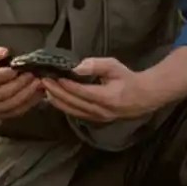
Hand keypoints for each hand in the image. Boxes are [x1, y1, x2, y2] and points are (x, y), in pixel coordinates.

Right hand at [0, 46, 43, 121]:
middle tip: (31, 74)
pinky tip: (40, 93)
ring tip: (38, 82)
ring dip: (26, 94)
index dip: (2, 74)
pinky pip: (18, 111)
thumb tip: (4, 53)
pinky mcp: (3, 115)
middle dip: (18, 84)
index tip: (15, 69)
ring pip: (10, 104)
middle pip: (0, 93)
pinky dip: (30, 102)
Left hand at [41, 57, 156, 123]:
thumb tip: (76, 67)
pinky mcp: (95, 120)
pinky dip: (64, 106)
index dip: (65, 85)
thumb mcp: (114, 66)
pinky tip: (55, 98)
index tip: (52, 76)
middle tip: (43, 81)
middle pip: (73, 103)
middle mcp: (100, 111)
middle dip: (56, 92)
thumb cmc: (128, 79)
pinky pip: (75, 113)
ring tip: (45, 89)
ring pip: (72, 111)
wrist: (143, 97)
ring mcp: (97, 118)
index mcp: (106, 98)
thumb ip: (95, 65)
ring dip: (57, 101)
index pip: (81, 92)